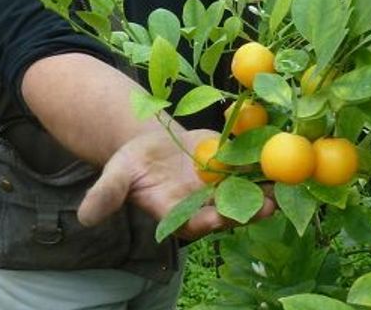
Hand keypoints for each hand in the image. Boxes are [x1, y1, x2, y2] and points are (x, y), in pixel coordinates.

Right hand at [77, 127, 272, 239]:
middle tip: (270, 203)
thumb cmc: (131, 165)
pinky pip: (251, 167)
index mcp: (178, 215)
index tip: (223, 215)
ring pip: (248, 192)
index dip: (211, 221)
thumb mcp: (116, 176)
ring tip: (286, 180)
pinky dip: (265, 159)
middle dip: (251, 209)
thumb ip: (106, 196)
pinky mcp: (232, 169)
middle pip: (231, 213)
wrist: (151, 144)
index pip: (197, 225)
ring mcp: (222, 189)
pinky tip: (280, 147)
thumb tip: (84, 216)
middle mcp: (205, 207)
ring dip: (268, 188)